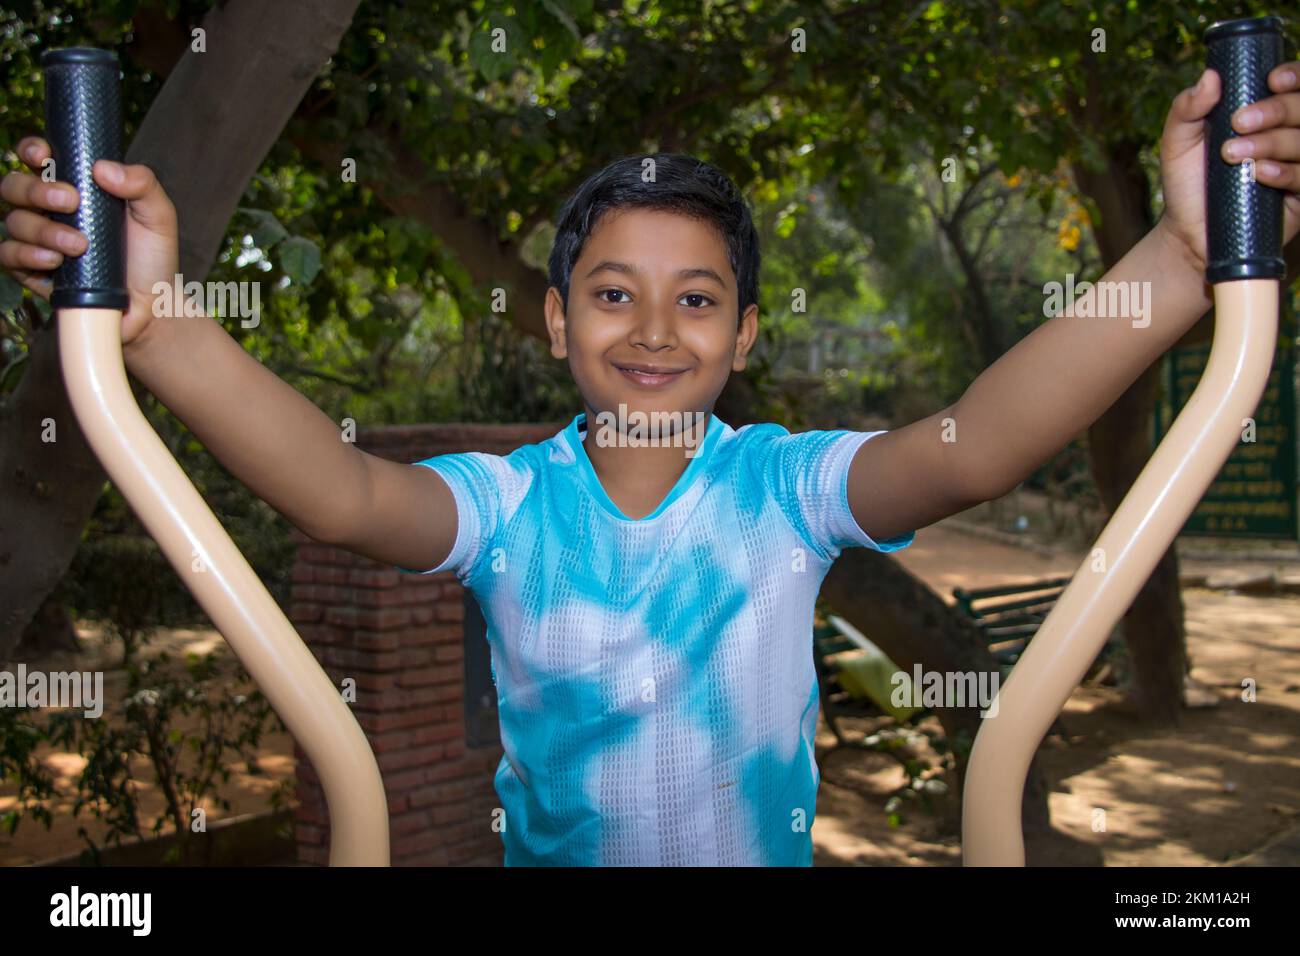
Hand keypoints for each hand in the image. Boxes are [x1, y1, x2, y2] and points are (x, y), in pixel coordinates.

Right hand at [0, 136, 178, 346]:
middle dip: (36, 190)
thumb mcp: (158, 216)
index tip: (44, 155)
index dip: (32, 150)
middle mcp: (49, 210)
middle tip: (71, 202)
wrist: (153, 305)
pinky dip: (27, 255)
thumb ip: (142, 184)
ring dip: (42, 230)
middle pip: (14, 186)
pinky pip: (9, 256)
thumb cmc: (151, 256)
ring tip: (79, 245)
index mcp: (75, 188)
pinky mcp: (32, 271)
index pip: (38, 158)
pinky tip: (54, 261)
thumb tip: (102, 168)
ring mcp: (38, 240)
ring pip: (13, 222)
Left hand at [1155, 61, 1299, 274]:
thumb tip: (1209, 76)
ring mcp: (1297, 165)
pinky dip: (1286, 172)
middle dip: (1276, 109)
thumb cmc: (1187, 182)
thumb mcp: (1179, 142)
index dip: (1293, 76)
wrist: (1188, 232)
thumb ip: (1188, 108)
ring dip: (1273, 142)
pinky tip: (1261, 174)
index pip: (1294, 85)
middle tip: (1239, 122)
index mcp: (1267, 114)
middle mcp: (1287, 134)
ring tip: (1234, 153)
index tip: (1272, 80)